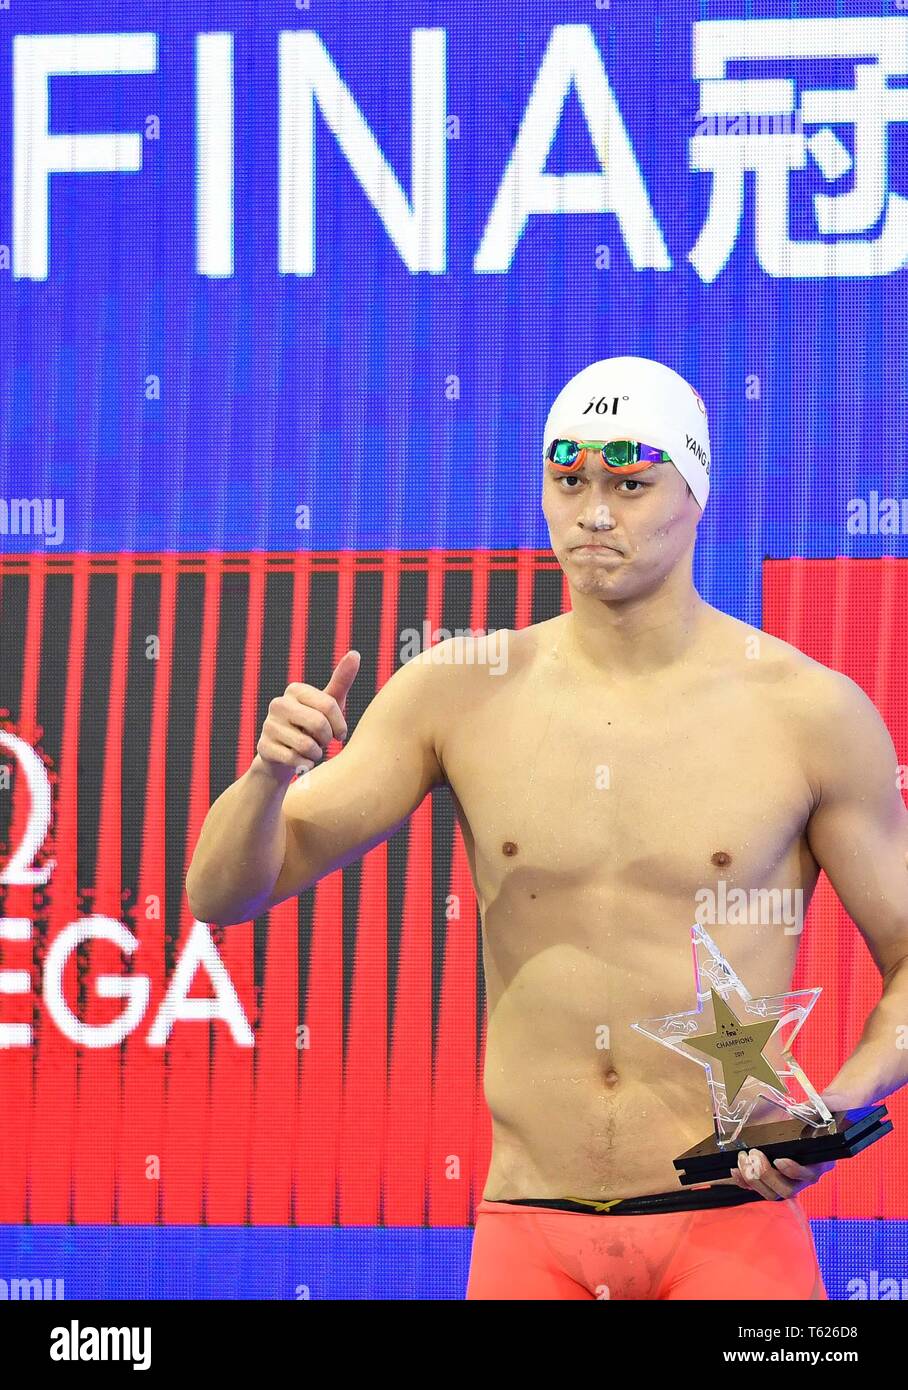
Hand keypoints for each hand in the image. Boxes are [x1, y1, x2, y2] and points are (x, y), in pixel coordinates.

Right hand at [255, 650, 360, 782]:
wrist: (284, 757)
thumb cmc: (312, 727)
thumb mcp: (329, 704)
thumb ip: (341, 680)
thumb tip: (355, 653)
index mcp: (295, 690)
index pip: (329, 705)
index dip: (340, 725)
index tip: (339, 734)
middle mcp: (278, 703)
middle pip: (319, 724)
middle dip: (327, 740)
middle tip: (323, 743)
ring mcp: (268, 725)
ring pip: (307, 745)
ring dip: (316, 754)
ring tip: (311, 752)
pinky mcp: (263, 747)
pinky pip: (295, 760)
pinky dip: (303, 765)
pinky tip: (300, 761)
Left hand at [726, 1087, 877, 1200]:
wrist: (807, 1120)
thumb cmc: (812, 1115)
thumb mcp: (816, 1109)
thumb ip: (813, 1110)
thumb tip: (801, 1108)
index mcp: (819, 1161)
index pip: (809, 1175)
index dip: (794, 1171)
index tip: (779, 1159)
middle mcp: (805, 1177)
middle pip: (788, 1190)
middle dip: (767, 1175)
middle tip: (755, 1155)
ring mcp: (788, 1181)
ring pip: (772, 1194)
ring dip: (754, 1179)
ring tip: (743, 1158)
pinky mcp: (772, 1181)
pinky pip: (758, 1189)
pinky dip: (745, 1182)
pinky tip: (735, 1169)